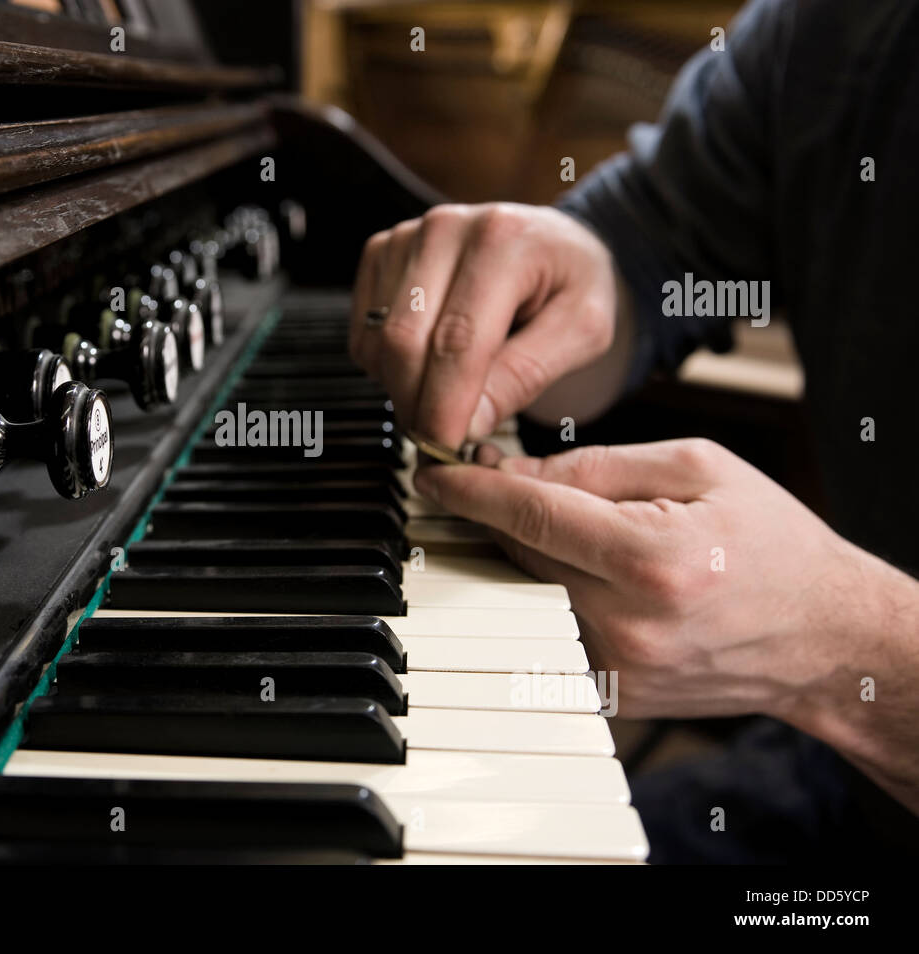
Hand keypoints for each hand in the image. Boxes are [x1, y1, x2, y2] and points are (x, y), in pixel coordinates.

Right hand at [349, 203, 620, 448]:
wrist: (553, 244)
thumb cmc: (570, 284)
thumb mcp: (582, 333)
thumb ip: (525, 376)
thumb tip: (467, 424)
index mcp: (504, 241)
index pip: (458, 340)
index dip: (445, 405)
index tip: (445, 449)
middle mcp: (447, 228)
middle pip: (406, 342)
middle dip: (417, 406)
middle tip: (441, 440)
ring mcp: (406, 238)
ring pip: (379, 343)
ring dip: (402, 389)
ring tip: (446, 395)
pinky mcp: (381, 253)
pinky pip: (364, 335)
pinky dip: (386, 368)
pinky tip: (425, 364)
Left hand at [413, 438, 867, 719]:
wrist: (820, 636)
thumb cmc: (769, 543)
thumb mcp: (699, 468)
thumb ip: (597, 467)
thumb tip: (513, 470)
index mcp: (653, 559)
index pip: (530, 514)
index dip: (472, 489)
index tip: (435, 472)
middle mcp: (627, 623)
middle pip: (517, 554)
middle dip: (495, 515)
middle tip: (492, 482)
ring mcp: (615, 669)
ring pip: (523, 595)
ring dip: (515, 557)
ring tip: (538, 524)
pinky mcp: (608, 695)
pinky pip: (547, 631)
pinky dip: (542, 596)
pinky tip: (567, 571)